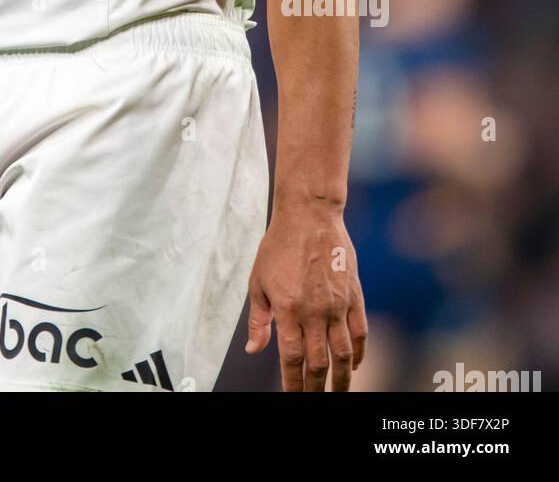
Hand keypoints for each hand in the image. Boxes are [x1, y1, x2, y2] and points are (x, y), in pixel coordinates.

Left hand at [245, 200, 367, 390]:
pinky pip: (360, 332)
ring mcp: (337, 304)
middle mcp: (314, 311)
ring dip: (342, 379)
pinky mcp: (354, 295)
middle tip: (314, 400)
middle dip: (315, 387)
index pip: (292, 359)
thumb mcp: (258, 280)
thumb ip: (258, 319)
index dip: (293, 383)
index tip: (292, 396)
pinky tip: (354, 364)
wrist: (309, 214)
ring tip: (339, 393)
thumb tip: (253, 350)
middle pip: (318, 362)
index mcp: (287, 309)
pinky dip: (359, 352)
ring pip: (344, 354)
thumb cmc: (278, 245)